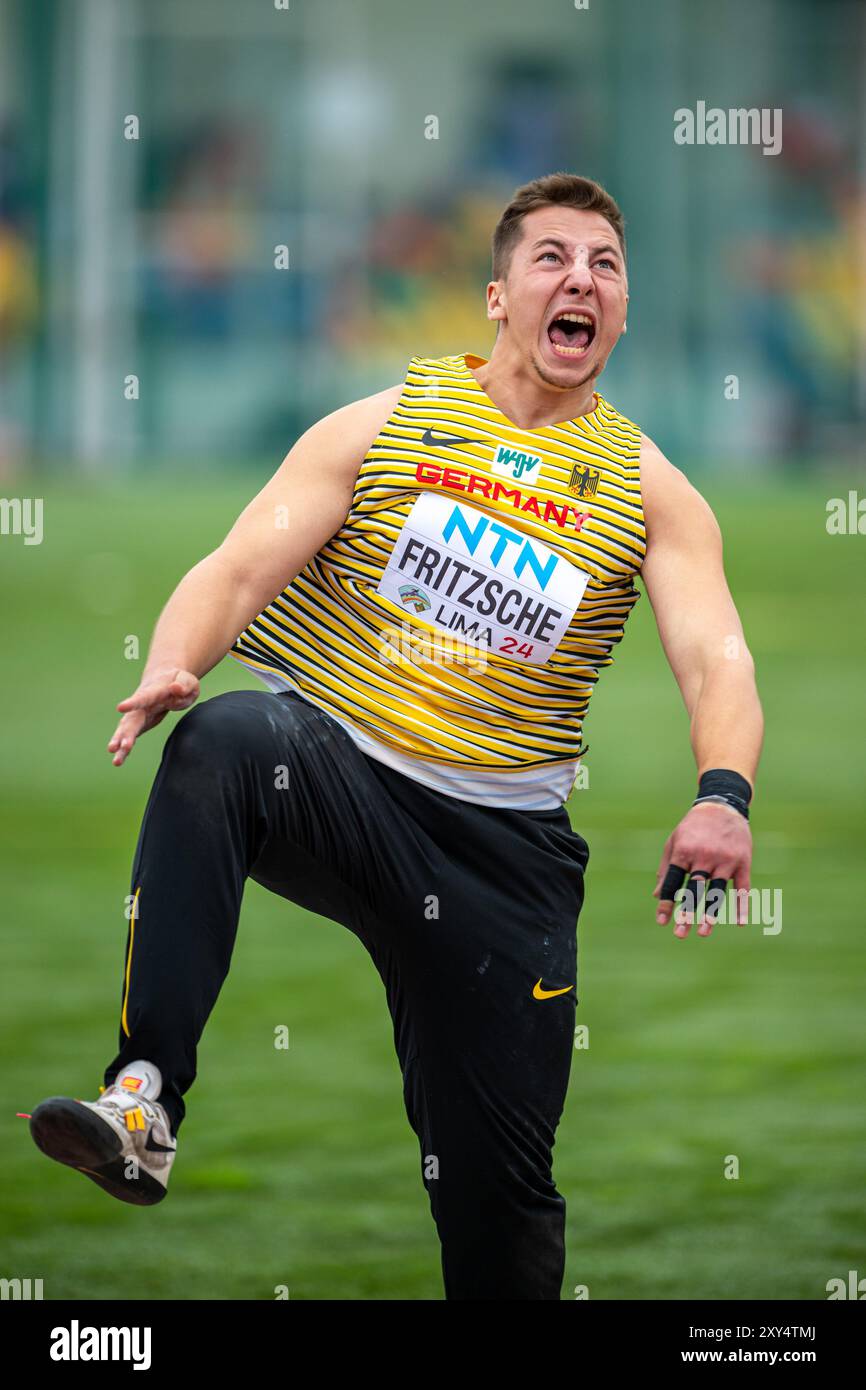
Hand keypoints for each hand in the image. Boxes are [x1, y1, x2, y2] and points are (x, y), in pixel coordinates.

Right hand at [107, 669, 199, 765]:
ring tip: (116, 760)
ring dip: (120, 744)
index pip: (143, 697)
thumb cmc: (179, 682)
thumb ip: (183, 685)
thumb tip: (175, 688)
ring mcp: (138, 714)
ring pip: (126, 730)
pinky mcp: (138, 724)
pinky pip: (130, 736)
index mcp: (154, 690)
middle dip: (124, 734)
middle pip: (131, 719)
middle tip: (116, 747)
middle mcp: (141, 704)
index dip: (133, 703)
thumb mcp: (187, 680)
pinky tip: (119, 760)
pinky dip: (124, 748)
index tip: (120, 708)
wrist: (165, 680)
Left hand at [652, 801, 751, 937]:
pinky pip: (743, 887)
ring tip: (703, 932)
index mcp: (683, 852)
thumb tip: (657, 896)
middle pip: (694, 890)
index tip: (662, 922)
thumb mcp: (674, 842)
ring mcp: (724, 860)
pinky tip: (741, 922)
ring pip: (716, 891)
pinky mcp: (743, 861)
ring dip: (710, 913)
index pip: (673, 882)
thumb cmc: (693, 827)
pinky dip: (743, 905)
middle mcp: (703, 857)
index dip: (667, 903)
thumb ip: (665, 868)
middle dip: (686, 913)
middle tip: (680, 934)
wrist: (722, 805)